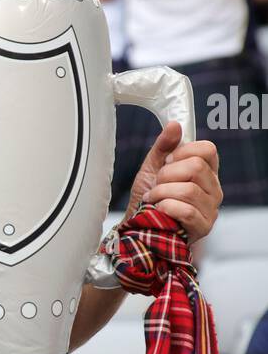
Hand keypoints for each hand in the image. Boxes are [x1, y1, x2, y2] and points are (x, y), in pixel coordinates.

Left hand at [126, 122, 221, 242]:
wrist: (139, 227)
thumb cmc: (149, 199)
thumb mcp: (152, 168)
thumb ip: (163, 147)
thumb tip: (174, 125)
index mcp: (206, 172)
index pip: (208, 149)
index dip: (184, 151)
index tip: (167, 161)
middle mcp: (214, 189)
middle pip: (197, 167)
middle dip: (167, 174)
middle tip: (156, 184)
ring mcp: (211, 209)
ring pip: (189, 189)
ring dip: (162, 193)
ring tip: (153, 198)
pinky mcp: (203, 227)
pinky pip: (186, 210)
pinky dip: (166, 207)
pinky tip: (159, 210)